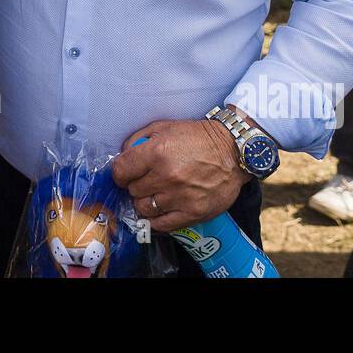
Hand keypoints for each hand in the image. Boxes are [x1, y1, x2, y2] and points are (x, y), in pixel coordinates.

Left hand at [112, 118, 248, 233]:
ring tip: (154, 195)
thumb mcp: (164, 127)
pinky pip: (162, 225)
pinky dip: (156, 220)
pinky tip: (159, 211)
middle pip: (132, 191)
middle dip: (135, 185)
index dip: (120, 173)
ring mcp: (180, 197)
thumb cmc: (197, 137)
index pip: (121, 171)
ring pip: (144, 209)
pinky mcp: (193, 213)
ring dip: (145, 203)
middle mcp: (167, 176)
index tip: (125, 174)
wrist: (233, 151)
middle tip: (146, 180)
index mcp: (157, 152)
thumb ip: (137, 139)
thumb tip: (122, 156)